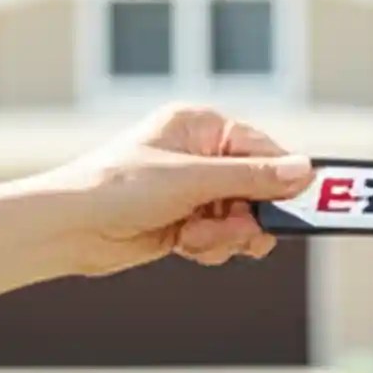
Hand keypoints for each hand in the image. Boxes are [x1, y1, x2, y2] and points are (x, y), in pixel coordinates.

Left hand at [51, 104, 313, 275]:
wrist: (68, 229)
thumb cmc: (119, 187)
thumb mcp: (191, 180)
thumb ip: (251, 178)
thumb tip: (304, 171)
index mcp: (201, 125)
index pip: (263, 150)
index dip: (282, 182)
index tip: (300, 208)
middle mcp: (199, 154)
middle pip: (257, 189)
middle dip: (247, 217)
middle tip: (235, 233)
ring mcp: (191, 189)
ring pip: (241, 218)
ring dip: (225, 236)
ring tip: (194, 238)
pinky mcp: (183, 220)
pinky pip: (220, 237)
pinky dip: (209, 247)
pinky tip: (184, 246)